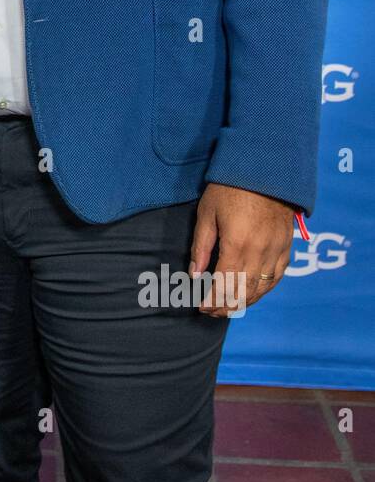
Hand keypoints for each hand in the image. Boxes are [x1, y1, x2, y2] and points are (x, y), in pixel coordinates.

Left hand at [189, 183, 294, 317]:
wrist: (264, 169)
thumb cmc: (229, 188)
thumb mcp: (207, 214)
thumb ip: (201, 247)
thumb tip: (195, 274)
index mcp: (237, 245)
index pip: (223, 285)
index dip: (212, 301)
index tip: (201, 308)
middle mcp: (260, 252)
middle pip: (243, 292)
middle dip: (226, 306)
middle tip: (211, 312)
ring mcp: (276, 250)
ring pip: (262, 288)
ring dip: (244, 302)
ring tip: (228, 308)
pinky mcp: (286, 246)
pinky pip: (277, 276)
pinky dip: (264, 289)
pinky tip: (252, 293)